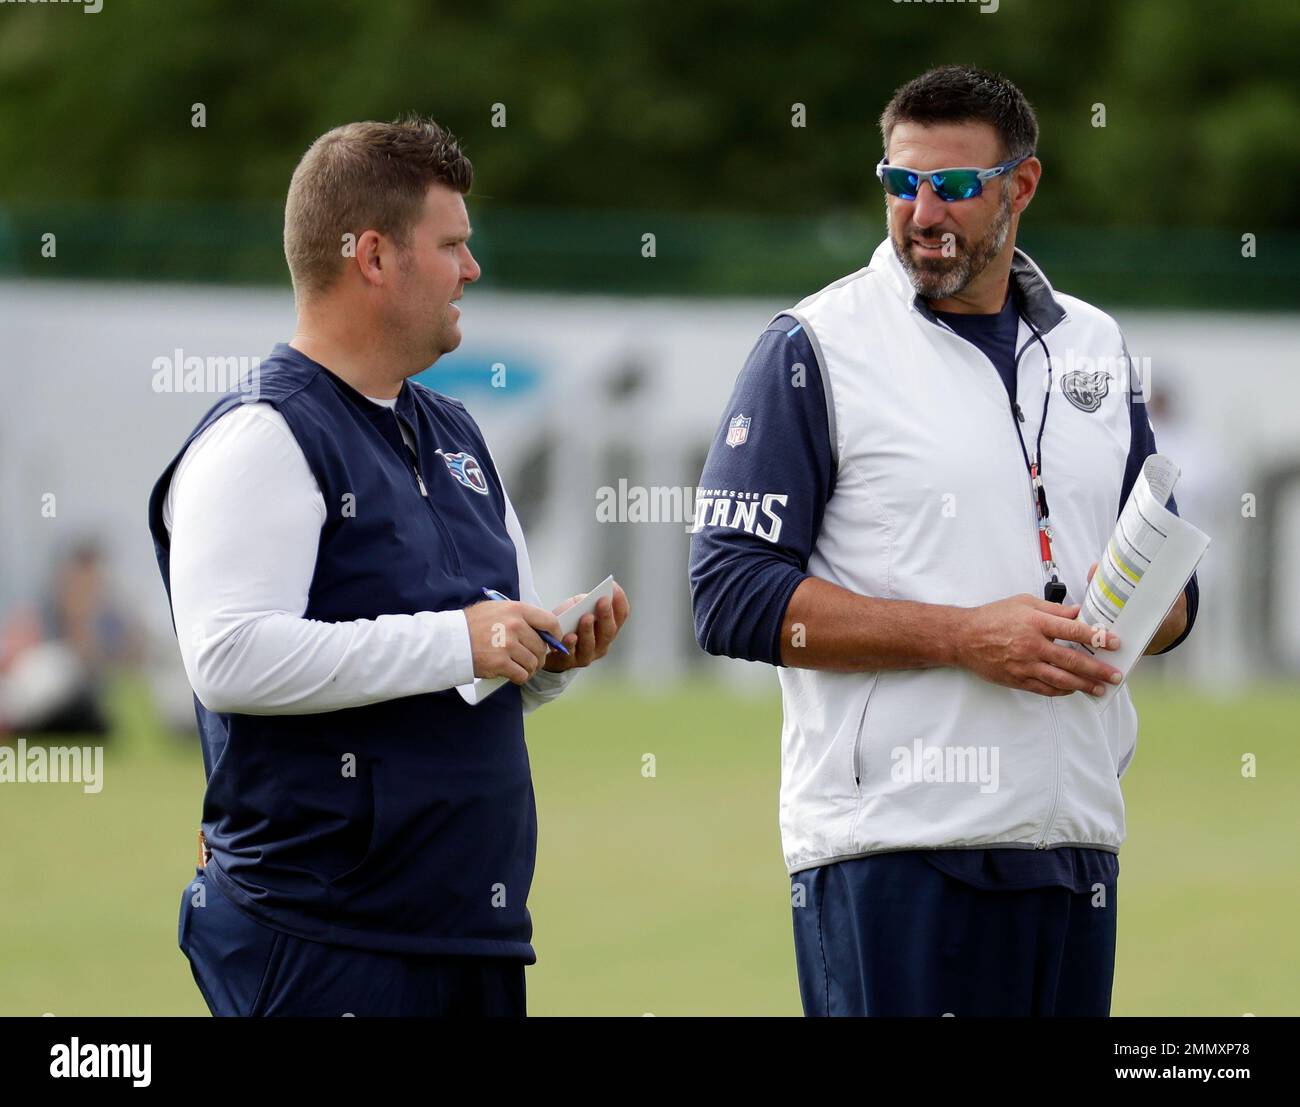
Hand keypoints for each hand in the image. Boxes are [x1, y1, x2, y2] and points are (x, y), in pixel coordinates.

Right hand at [465, 600, 564, 684]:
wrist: (452, 640)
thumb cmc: (473, 624)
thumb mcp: (497, 608)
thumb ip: (520, 615)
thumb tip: (541, 628)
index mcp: (517, 610)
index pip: (549, 622)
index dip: (555, 635)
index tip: (553, 642)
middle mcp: (515, 625)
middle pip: (541, 646)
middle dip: (539, 656)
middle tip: (532, 659)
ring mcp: (508, 645)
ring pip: (533, 662)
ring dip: (530, 668)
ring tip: (521, 667)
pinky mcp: (501, 663)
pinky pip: (522, 674)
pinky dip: (520, 677)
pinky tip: (514, 674)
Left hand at [541, 582, 629, 672]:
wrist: (548, 645)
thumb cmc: (566, 623)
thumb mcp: (576, 608)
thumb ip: (583, 602)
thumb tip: (588, 599)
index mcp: (607, 628)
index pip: (621, 616)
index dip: (619, 602)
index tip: (614, 588)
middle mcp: (601, 644)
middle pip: (609, 631)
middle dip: (606, 615)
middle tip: (603, 601)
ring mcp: (586, 655)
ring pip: (591, 644)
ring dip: (589, 630)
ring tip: (587, 617)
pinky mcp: (568, 662)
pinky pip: (570, 653)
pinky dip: (571, 644)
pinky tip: (571, 636)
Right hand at [954, 590, 1122, 697]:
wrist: (964, 638)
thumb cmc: (993, 617)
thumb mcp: (1023, 603)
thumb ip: (1052, 609)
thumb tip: (1077, 613)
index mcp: (1035, 622)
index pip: (1073, 630)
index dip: (1097, 637)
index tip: (1115, 642)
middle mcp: (1032, 645)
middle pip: (1072, 659)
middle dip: (1098, 669)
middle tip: (1116, 675)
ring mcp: (1025, 665)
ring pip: (1061, 678)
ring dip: (1084, 685)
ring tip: (1101, 689)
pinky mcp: (1017, 679)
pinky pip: (1045, 688)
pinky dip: (1062, 690)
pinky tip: (1073, 690)